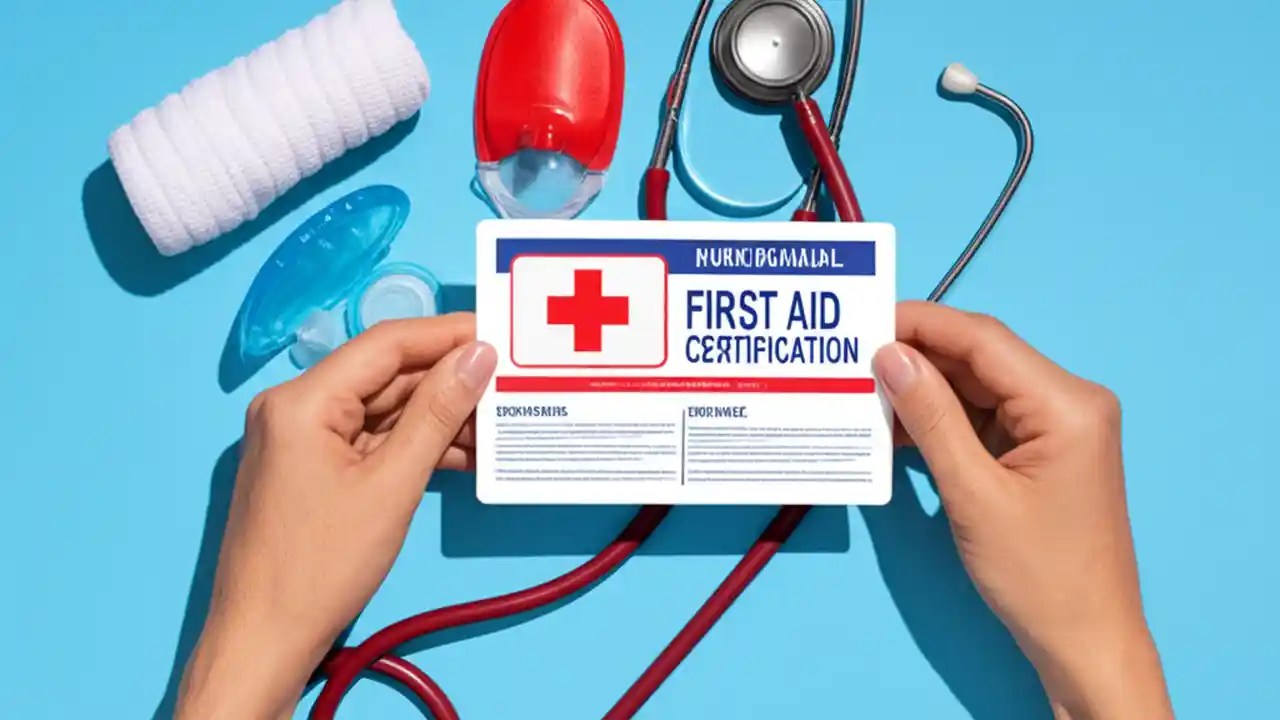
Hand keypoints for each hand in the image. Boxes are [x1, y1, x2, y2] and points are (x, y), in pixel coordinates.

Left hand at [175, 314, 496, 719]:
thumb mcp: (392, 485)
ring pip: (380, 409)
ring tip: (496, 422)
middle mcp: (294, 407)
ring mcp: (299, 439)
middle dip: (447, 379)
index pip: (385, 345)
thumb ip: (437, 413)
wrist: (264, 640)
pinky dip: (412, 445)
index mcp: (302, 400)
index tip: (498, 333)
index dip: (445, 334)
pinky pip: (368, 440)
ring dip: (436, 416)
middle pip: (383, 375)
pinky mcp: (309, 468)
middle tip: (508, 380)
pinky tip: (461, 453)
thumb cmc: (321, 566)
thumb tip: (478, 357)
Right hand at [872, 302, 1172, 719]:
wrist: (1085, 641)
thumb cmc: (1036, 574)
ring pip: (978, 386)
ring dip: (924, 388)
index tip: (863, 322)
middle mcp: (1068, 401)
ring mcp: (1057, 426)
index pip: (983, 339)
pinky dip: (942, 419)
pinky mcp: (1042, 450)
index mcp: (1066, 403)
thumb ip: (930, 418)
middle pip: (981, 358)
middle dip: (917, 355)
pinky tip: (897, 425)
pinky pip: (984, 417)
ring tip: (863, 390)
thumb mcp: (973, 494)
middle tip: (852, 356)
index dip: (921, 323)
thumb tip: (889, 356)